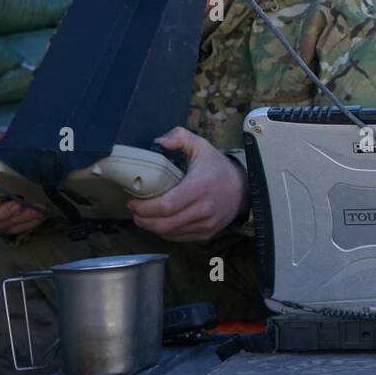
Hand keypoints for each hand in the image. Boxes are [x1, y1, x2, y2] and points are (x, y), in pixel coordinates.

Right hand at [0, 128, 46, 236]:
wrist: (31, 175)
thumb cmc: (11, 162)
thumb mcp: (7, 148)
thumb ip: (2, 139)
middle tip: (19, 204)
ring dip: (17, 220)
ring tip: (34, 209)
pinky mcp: (7, 225)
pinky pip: (14, 229)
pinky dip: (27, 224)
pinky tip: (39, 214)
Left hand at [128, 127, 246, 241]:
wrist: (243, 189)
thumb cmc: (217, 167)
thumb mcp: (201, 146)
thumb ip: (180, 137)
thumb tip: (159, 141)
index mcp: (200, 186)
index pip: (166, 205)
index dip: (144, 208)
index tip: (132, 201)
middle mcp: (204, 209)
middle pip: (164, 224)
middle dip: (143, 219)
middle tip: (134, 210)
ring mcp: (206, 224)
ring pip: (169, 233)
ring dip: (151, 227)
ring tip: (143, 216)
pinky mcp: (206, 234)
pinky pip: (178, 237)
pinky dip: (165, 232)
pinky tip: (160, 221)